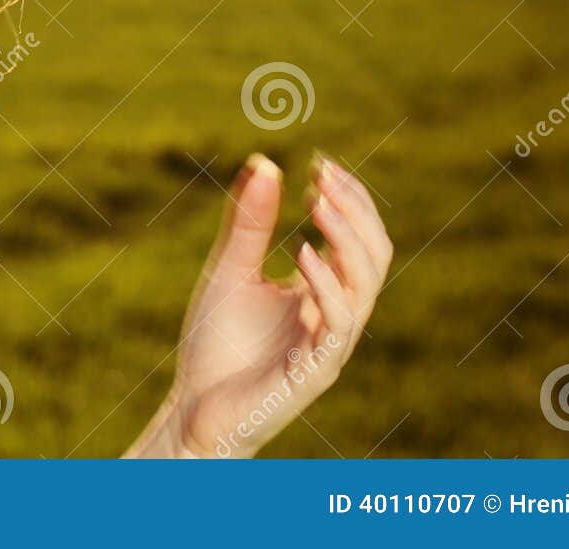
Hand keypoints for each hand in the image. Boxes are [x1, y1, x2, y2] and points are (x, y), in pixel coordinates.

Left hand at [134, 151, 391, 457]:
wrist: (193, 407)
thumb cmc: (217, 343)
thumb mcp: (230, 270)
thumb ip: (249, 224)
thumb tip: (265, 161)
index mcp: (324, 292)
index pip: (359, 238)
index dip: (349, 200)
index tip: (319, 163)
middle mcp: (335, 316)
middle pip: (375, 257)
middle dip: (355, 212)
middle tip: (323, 176)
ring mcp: (328, 346)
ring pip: (364, 289)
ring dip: (346, 240)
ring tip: (317, 202)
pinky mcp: (312, 373)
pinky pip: (336, 328)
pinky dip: (326, 287)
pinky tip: (303, 254)